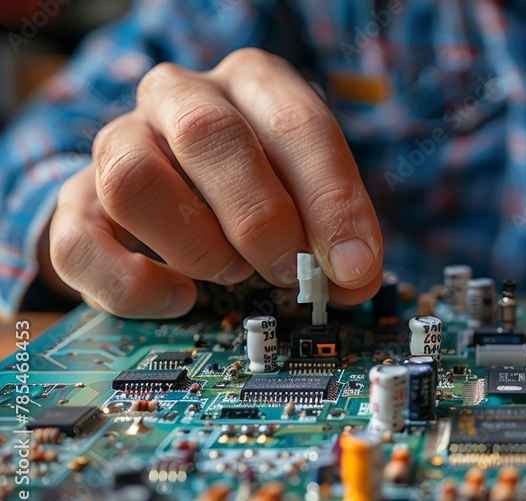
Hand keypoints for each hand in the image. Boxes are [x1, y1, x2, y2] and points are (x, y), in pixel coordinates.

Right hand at [47, 48, 382, 317]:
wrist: (180, 181)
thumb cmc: (262, 183)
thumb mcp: (311, 192)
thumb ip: (335, 230)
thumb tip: (354, 278)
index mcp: (253, 83)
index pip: (295, 124)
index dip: (331, 201)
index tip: (352, 264)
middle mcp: (179, 98)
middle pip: (205, 136)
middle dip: (259, 219)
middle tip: (288, 271)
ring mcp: (119, 144)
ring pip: (131, 180)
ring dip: (195, 245)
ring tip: (232, 272)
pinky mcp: (77, 202)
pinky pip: (79, 244)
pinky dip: (134, 285)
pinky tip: (180, 297)